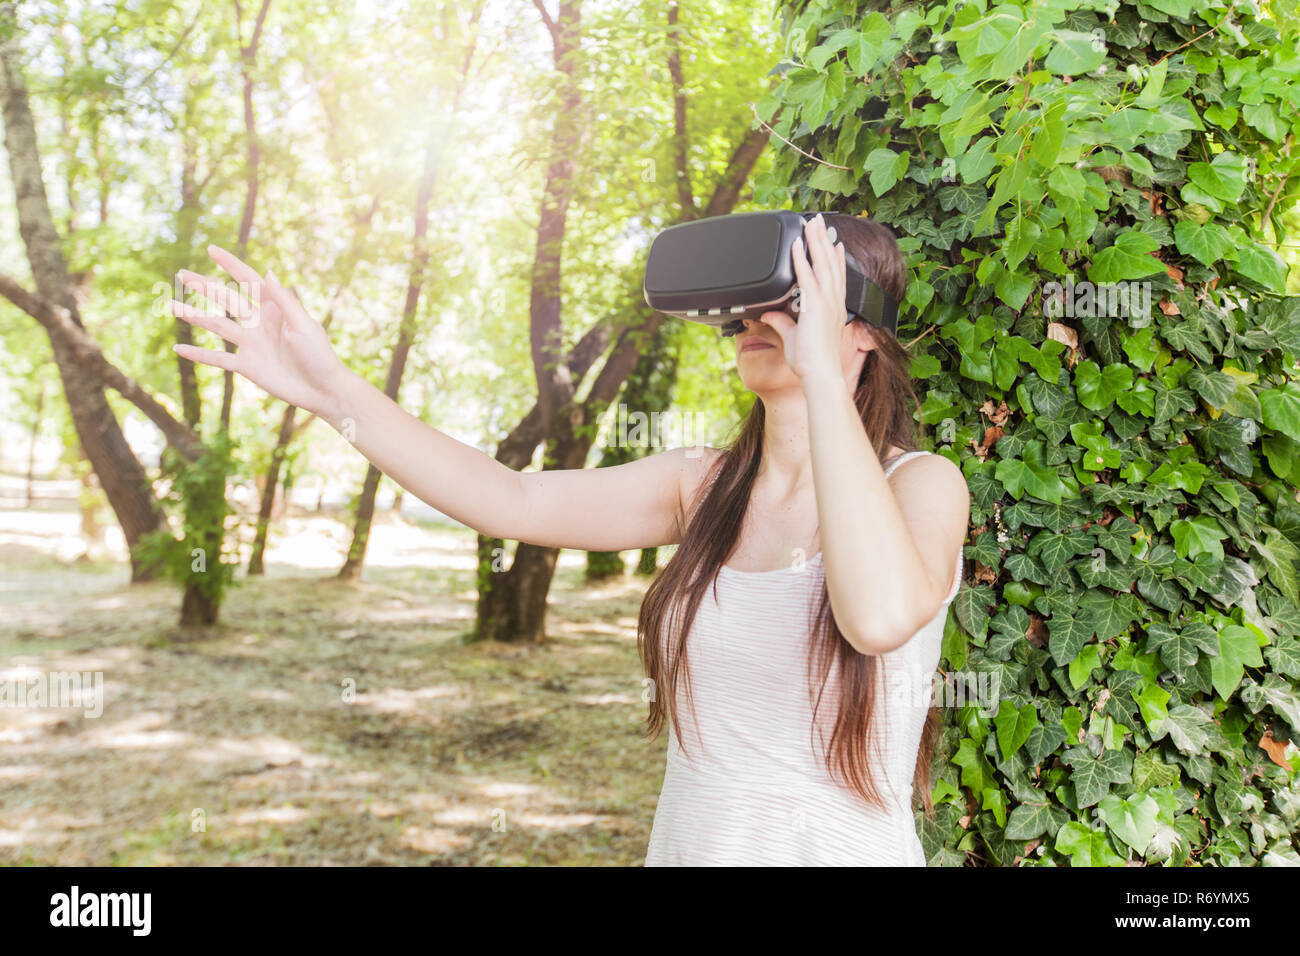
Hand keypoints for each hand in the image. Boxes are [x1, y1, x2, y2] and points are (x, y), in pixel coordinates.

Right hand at [170, 246, 350, 419]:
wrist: (322, 390)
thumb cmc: (320, 355)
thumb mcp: (304, 325)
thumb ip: (285, 300)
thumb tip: (267, 272)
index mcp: (275, 309)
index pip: (249, 281)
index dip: (231, 265)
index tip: (212, 249)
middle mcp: (259, 323)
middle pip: (227, 300)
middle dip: (205, 286)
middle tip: (181, 274)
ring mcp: (251, 344)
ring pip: (217, 327)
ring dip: (194, 317)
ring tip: (171, 306)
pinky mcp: (247, 366)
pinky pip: (218, 359)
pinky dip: (199, 355)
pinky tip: (179, 350)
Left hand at [757, 213, 846, 380]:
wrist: (819, 374)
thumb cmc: (811, 361)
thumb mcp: (793, 337)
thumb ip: (781, 323)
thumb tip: (767, 314)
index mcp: (833, 309)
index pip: (836, 277)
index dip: (835, 258)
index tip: (834, 243)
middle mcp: (833, 302)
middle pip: (830, 263)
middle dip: (824, 240)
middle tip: (820, 222)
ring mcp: (826, 302)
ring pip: (822, 263)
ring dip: (815, 241)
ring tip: (810, 223)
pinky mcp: (815, 305)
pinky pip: (807, 275)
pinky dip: (801, 258)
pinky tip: (797, 244)